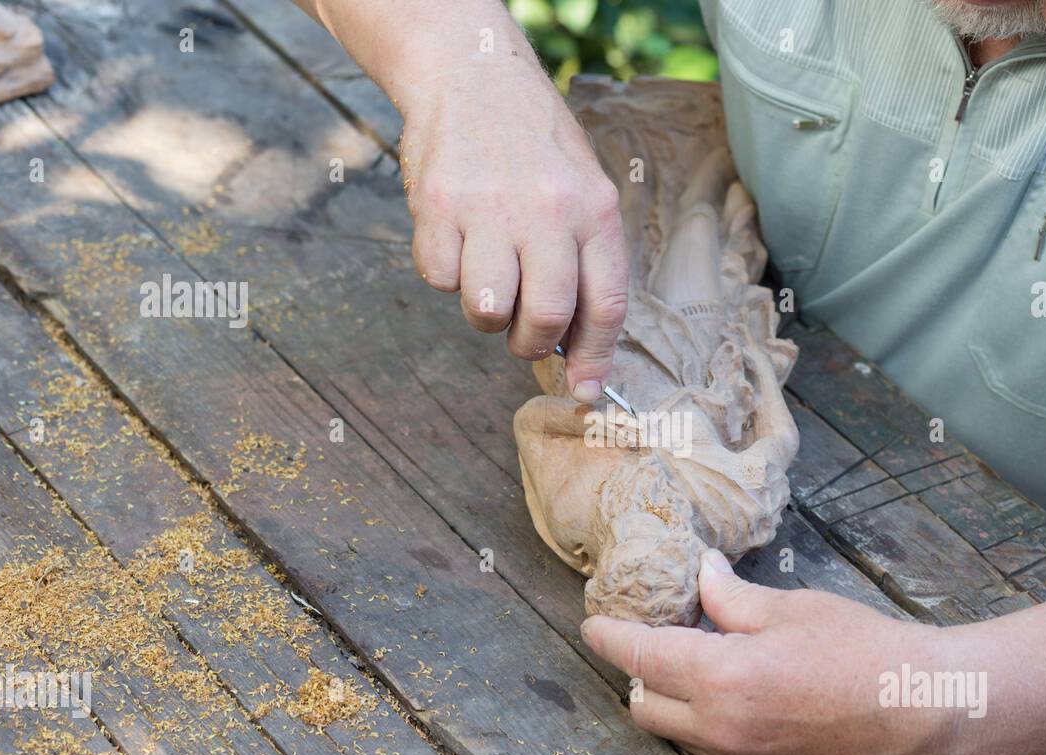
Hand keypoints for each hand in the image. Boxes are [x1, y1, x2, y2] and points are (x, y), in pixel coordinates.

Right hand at [397, 41, 627, 401]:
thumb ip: (586, 264)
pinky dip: (446, 274)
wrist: (472, 73)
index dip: (596, 360)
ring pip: (485, 311)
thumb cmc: (533, 145)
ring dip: (484, 314)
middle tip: (521, 334)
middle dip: (530, 346)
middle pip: (544, 319)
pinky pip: (439, 279)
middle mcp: (548, 210)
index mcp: (594, 211)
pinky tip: (456, 238)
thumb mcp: (581, 190)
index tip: (584, 391)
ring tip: (488, 280)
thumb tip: (578, 350)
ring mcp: (490, 208)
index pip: (607, 305)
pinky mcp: (438, 205)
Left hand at [582, 550, 979, 754]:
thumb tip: (701, 574)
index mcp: (723, 677)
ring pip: (673, 730)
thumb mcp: (793, 609)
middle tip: (656, 633)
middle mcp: (722, 726)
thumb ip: (732, 597)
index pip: (640, 656)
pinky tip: (728, 685)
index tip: (593, 621)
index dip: (609, 635)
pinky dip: (699, 718)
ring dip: (669, 696)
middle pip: (643, 704)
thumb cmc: (867, 652)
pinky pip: (707, 746)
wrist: (927, 712)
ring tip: (695, 656)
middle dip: (637, 670)